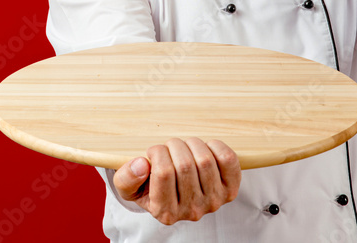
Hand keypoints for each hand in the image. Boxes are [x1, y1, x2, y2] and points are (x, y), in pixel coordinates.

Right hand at [113, 137, 240, 225]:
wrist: (178, 197)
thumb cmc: (152, 189)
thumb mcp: (130, 188)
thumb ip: (126, 179)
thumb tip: (141, 164)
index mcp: (165, 212)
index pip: (163, 173)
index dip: (157, 153)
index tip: (154, 152)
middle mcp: (192, 211)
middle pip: (184, 165)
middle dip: (174, 146)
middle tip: (169, 147)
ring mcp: (214, 201)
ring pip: (205, 160)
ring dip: (192, 144)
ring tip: (185, 148)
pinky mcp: (230, 189)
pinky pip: (227, 160)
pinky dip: (216, 146)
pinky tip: (205, 148)